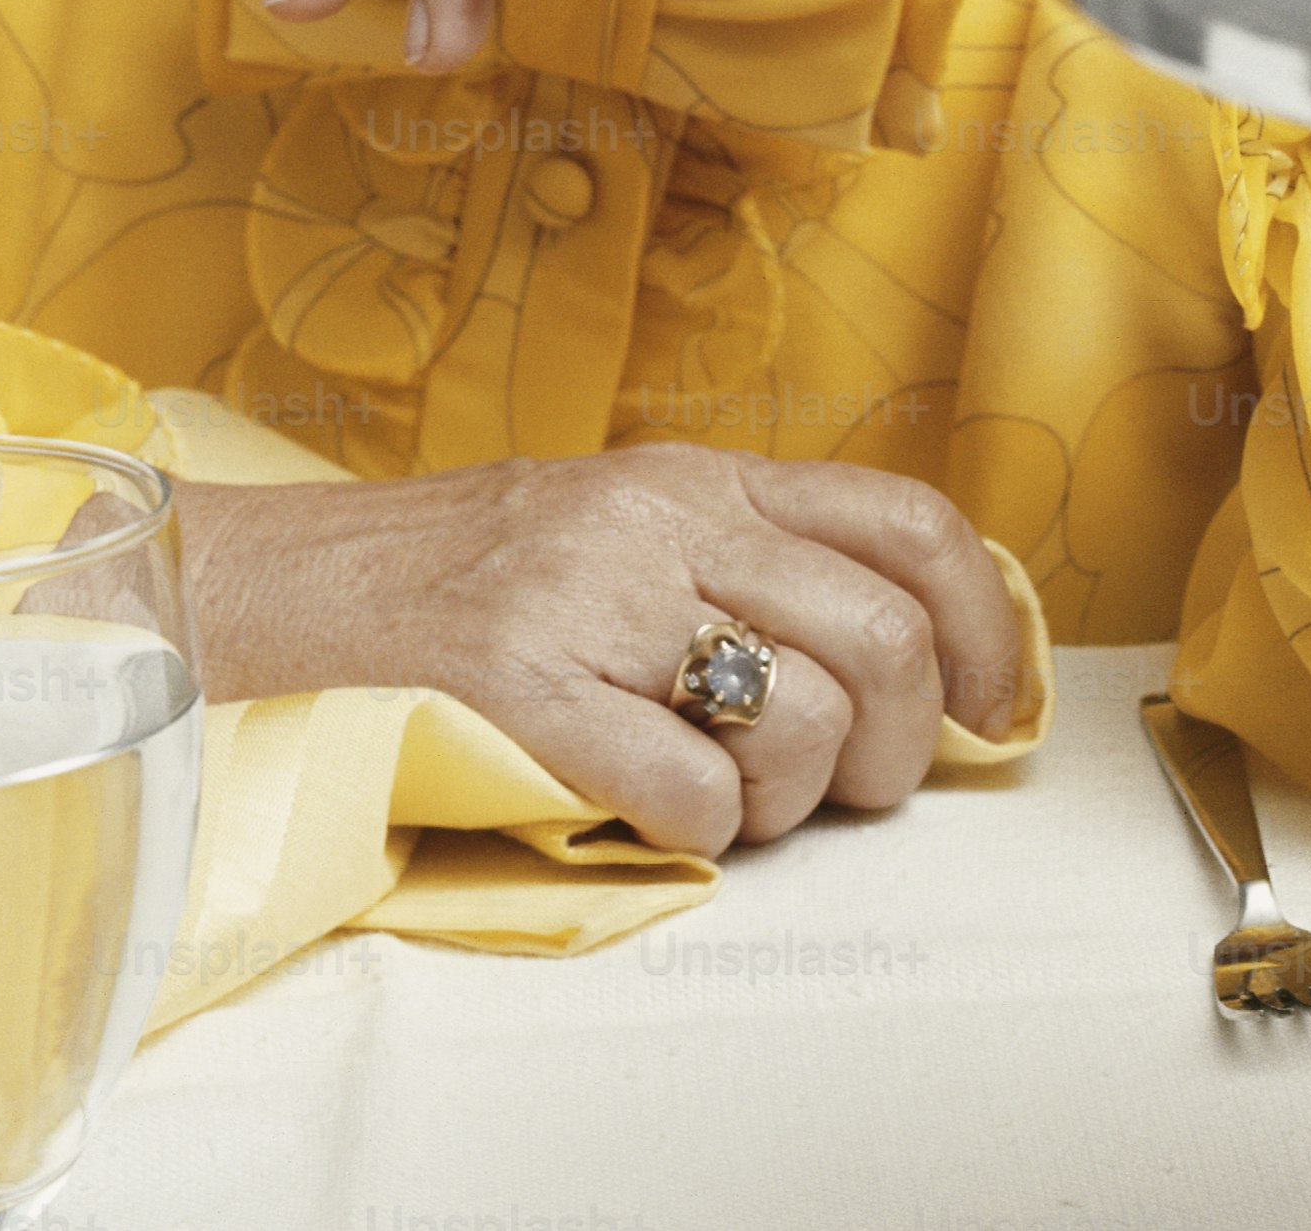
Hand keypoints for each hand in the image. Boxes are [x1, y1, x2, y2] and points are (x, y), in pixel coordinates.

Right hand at [172, 448, 1028, 853]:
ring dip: (792, 799)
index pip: (907, 523)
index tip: (988, 704)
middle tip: (853, 783)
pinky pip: (689, 790)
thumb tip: (921, 653)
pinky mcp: (529, 689)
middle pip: (879, 637)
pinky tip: (666, 813)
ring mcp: (598, 600)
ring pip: (798, 718)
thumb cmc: (498, 574)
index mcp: (711, 478)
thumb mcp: (645, 520)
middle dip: (895, 743)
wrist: (322, 580)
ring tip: (738, 799)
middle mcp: (667, 522)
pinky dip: (705, 831)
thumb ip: (766, 562)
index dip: (983, 624)